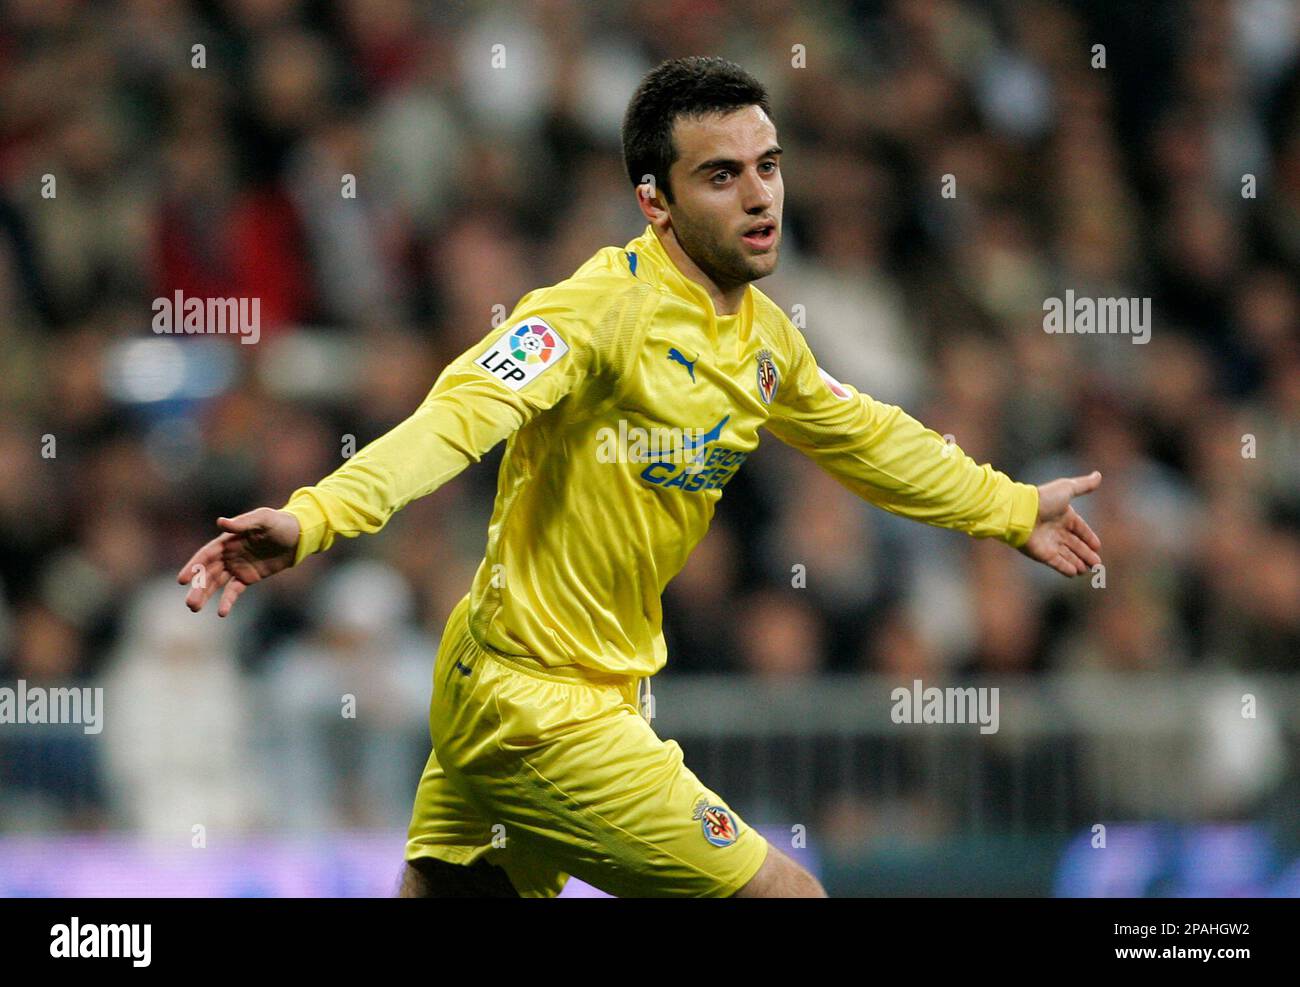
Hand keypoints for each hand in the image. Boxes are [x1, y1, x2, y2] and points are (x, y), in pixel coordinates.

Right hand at [178, 508, 301, 615]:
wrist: (299, 536)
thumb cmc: (280, 523)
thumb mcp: (264, 519)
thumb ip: (243, 523)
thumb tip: (220, 522)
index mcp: (228, 540)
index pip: (206, 555)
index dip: (194, 566)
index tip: (182, 580)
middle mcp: (228, 554)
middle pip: (208, 572)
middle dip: (198, 587)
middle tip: (189, 603)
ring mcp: (237, 567)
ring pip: (216, 583)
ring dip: (205, 595)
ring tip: (194, 608)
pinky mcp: (248, 577)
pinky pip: (234, 590)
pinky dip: (227, 600)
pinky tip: (221, 612)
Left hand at [1019, 471, 1102, 576]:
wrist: (1020, 512)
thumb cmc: (1043, 499)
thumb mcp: (1066, 489)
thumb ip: (1083, 485)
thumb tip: (1098, 475)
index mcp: (1063, 516)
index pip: (1080, 529)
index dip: (1089, 537)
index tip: (1098, 546)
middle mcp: (1056, 530)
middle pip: (1075, 545)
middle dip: (1086, 554)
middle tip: (1097, 564)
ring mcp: (1049, 543)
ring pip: (1067, 555)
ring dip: (1078, 563)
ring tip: (1088, 570)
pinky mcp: (1042, 554)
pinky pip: (1056, 563)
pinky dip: (1065, 568)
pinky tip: (1074, 573)